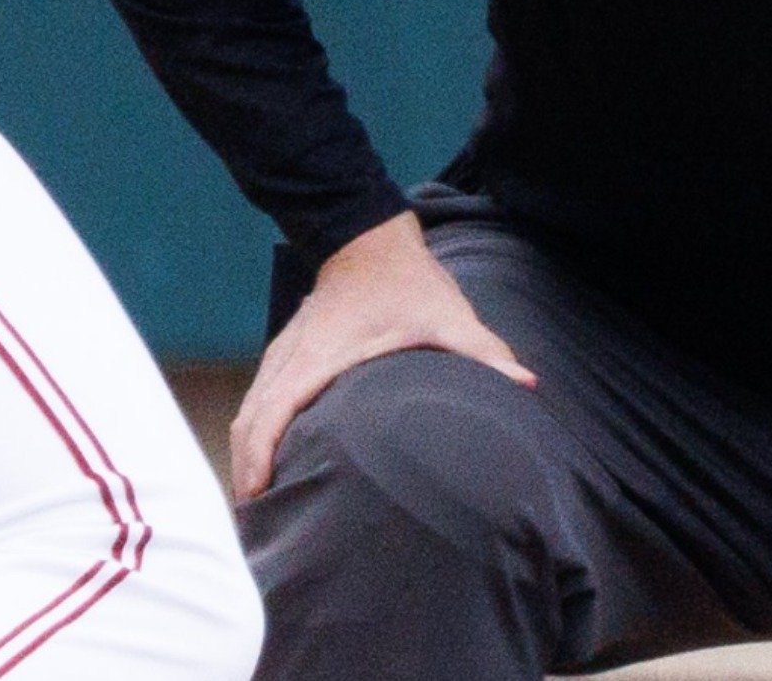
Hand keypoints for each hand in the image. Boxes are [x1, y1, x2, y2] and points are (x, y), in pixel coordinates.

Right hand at [226, 211, 533, 503]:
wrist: (371, 240)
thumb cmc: (409, 283)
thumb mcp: (448, 317)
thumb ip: (484, 353)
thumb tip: (527, 384)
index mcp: (321, 357)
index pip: (271, 414)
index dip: (258, 458)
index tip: (257, 499)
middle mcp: (291, 360)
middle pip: (248, 425)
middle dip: (245, 476)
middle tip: (257, 530)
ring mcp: (281, 357)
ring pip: (247, 416)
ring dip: (246, 460)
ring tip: (256, 513)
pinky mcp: (283, 358)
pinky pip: (256, 405)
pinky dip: (253, 439)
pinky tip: (262, 469)